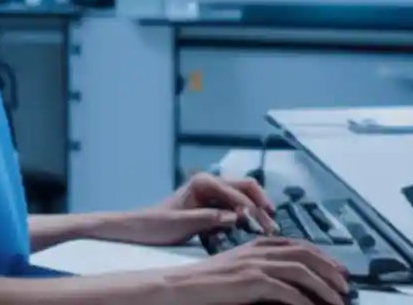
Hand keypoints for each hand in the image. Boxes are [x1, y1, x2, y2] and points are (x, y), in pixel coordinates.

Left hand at [159, 172, 279, 235]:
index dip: (249, 207)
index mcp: (203, 182)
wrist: (140, 228)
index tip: (258, 224)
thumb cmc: (157, 224)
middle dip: (260, 205)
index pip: (235, 190)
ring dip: (257, 211)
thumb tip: (235, 218)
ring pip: (244, 198)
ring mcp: (213, 193)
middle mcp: (210, 182)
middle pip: (246, 188)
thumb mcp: (182, 223)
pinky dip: (247, 216)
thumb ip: (208, 218)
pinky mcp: (213, 205)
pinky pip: (236, 207)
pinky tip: (254, 228)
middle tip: (272, 226)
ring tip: (269, 229)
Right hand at [162, 238, 351, 304]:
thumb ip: (261, 268)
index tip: (339, 270)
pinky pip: (287, 291)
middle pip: (306, 253)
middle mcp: (260, 249)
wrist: (181, 285)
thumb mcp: (238, 268)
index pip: (299, 244)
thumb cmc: (207, 281)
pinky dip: (304, 302)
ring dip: (325, 287)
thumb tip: (288, 282)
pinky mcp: (252, 281)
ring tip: (338, 301)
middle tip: (347, 286)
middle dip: (331, 269)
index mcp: (258, 244)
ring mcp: (256, 264)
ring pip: (302, 271)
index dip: (324, 256)